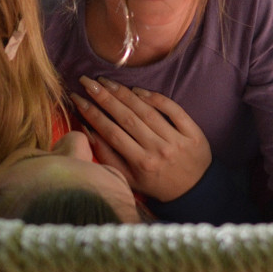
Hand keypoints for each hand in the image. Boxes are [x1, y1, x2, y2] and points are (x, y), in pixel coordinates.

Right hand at [69, 76, 210, 202]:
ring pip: (146, 111)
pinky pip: (172, 109)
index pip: (111, 133)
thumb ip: (108, 157)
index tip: (77, 98)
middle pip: (126, 118)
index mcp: (141, 163)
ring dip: (124, 93)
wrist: (195, 191)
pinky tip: (137, 89)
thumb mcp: (129, 179)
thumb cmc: (156, 183)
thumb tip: (88, 131)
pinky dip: (154, 97)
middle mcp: (158, 150)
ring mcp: (176, 140)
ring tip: (106, 81)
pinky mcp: (192, 132)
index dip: (92, 113)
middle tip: (87, 80)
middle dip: (104, 97)